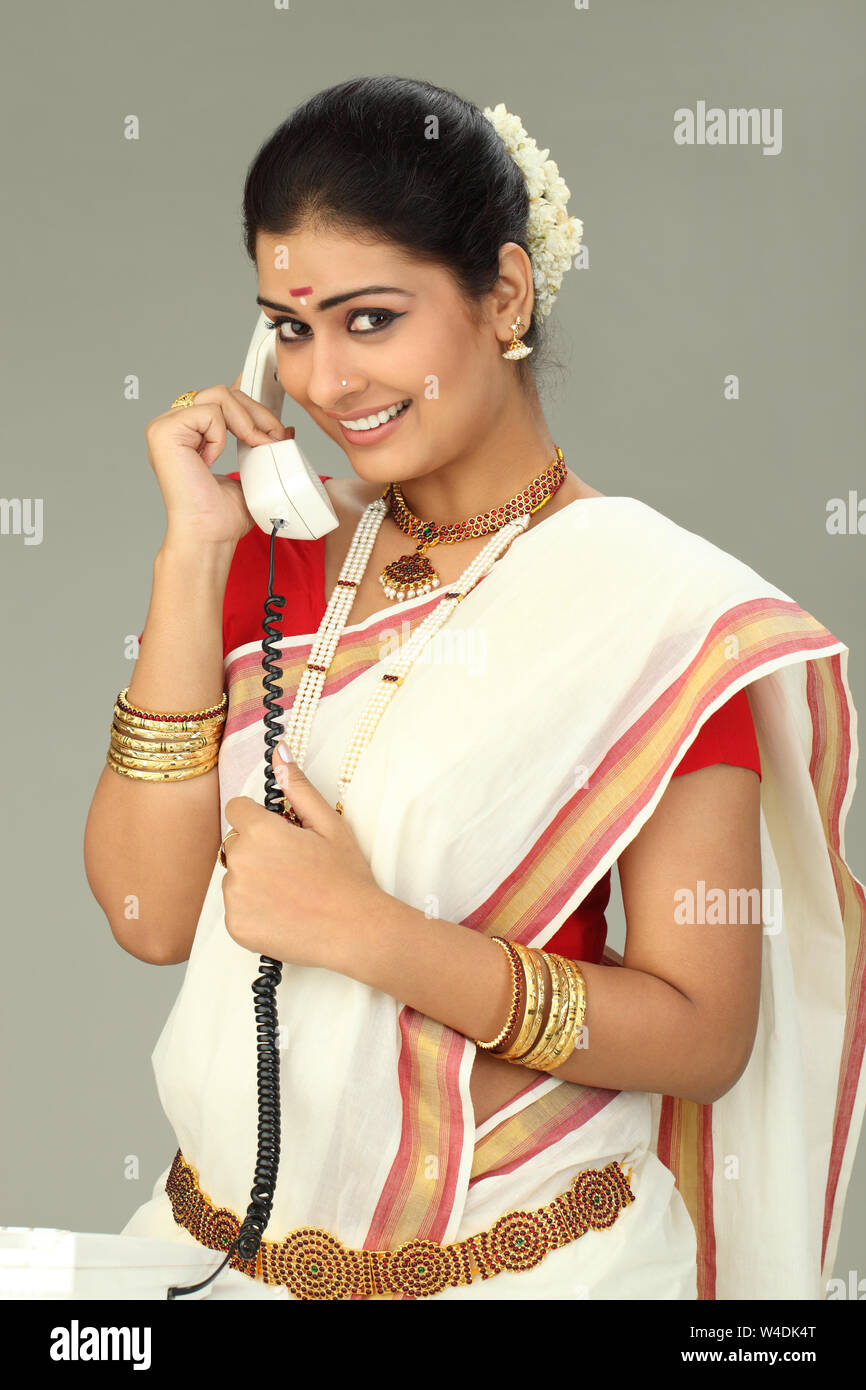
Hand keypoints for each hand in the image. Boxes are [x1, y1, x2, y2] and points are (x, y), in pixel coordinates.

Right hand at [146, 370, 292, 551]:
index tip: (271, 414)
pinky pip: (209, 411)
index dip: (247, 398)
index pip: (219, 398)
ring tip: (256, 446)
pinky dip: (222, 434)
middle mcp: (174, 426)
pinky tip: (213, 459)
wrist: (209, 535)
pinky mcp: (164, 431)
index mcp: (189, 433)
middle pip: (223, 392)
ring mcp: (165, 427)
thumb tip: (285, 428)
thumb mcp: (252, 471)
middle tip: (275, 438)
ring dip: (247, 420)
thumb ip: (261, 446)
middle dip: (257, 412)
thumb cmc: (222, 515)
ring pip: (218, 395)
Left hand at [221, 745, 380, 968]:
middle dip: (257, 849)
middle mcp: (241, 861)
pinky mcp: (235, 926)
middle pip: (235, 843)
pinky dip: (254, 910)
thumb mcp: (329, 824)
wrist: (356, 931)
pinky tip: (283, 913)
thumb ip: (298, 787)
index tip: (282, 835)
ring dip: (254, 880)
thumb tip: (279, 751)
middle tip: (293, 867)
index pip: (237, 809)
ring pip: (234, 876)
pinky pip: (235, 908)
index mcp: (261, 831)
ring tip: (290, 892)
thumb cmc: (346, 876)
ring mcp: (235, 897)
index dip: (260, 820)